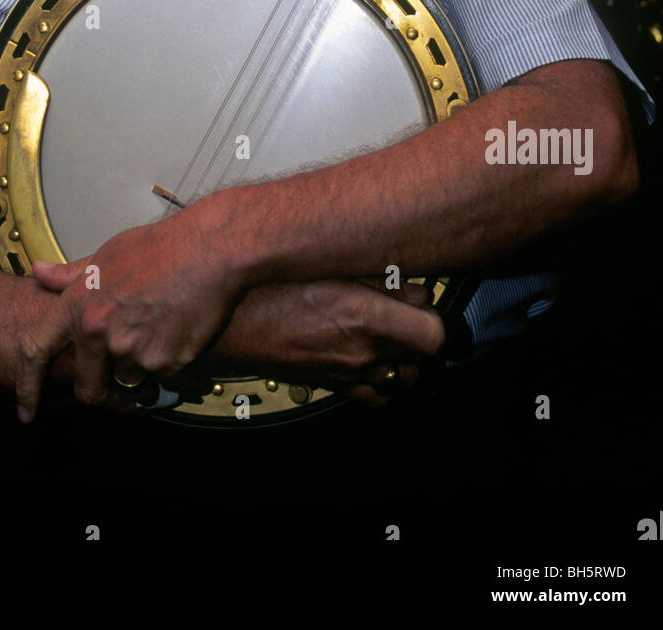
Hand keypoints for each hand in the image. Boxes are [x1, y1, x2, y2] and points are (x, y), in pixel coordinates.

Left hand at [15, 213, 243, 421]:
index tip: (26, 409)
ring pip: (129, 382)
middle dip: (103, 394)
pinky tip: (180, 334)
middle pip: (88, 387)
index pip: (34, 351)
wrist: (210, 249)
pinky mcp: (164, 362)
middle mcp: (99, 331)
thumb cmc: (162, 247)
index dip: (26, 386)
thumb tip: (38, 273)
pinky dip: (171, 365)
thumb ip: (71, 275)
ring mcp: (132, 350)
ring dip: (142, 373)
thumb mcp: (107, 254)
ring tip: (160, 340)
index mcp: (79, 304)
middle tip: (119, 387)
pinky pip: (162, 378)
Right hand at [199, 277, 444, 406]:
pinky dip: (382, 381)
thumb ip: (379, 279)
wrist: (227, 323)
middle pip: (422, 360)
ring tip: (392, 333)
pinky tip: (371, 356)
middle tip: (407, 310)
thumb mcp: (326, 267)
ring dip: (405, 359)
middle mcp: (360, 354)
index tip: (424, 304)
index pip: (434, 336)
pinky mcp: (331, 385)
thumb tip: (415, 291)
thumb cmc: (268, 288)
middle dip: (421, 335)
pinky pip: (374, 395)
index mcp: (363, 319)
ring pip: (402, 381)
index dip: (435, 319)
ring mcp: (345, 375)